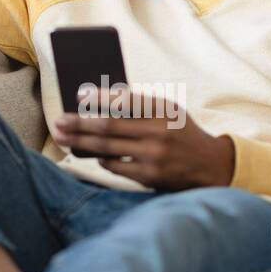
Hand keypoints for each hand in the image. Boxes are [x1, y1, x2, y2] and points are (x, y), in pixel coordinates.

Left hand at [52, 95, 235, 191]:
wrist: (212, 166)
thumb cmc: (182, 134)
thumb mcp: (169, 114)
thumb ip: (141, 108)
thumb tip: (97, 106)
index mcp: (163, 110)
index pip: (124, 99)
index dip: (98, 98)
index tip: (78, 96)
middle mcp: (158, 132)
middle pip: (107, 126)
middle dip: (78, 124)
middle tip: (59, 122)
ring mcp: (153, 156)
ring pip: (106, 148)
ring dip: (79, 143)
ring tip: (62, 138)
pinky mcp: (149, 176)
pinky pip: (115, 166)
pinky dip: (100, 159)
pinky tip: (90, 154)